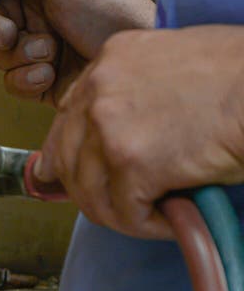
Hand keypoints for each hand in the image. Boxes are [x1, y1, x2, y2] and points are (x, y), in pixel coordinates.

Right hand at [0, 0, 154, 104]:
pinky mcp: (43, 84)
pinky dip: (26, 80)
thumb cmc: (107, 8)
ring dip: (20, 56)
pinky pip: (14, 84)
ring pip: (0, 59)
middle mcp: (37, 21)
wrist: (131, 56)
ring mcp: (39, 53)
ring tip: (49, 52)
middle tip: (8, 34)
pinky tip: (48, 74)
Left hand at [37, 26, 243, 239]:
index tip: (72, 184)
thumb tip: (115, 143)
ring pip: (93, 195)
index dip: (67, 159)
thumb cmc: (241, 78)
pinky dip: (151, 226)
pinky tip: (177, 219)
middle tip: (124, 210)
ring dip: (124, 215)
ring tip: (160, 215)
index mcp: (108, 63)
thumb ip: (132, 98)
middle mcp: (98, 90)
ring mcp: (109, 126)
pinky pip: (126, 215)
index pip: (65, 122)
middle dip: (91, 195)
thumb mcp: (171, 68)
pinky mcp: (131, 161)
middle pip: (66, 162)